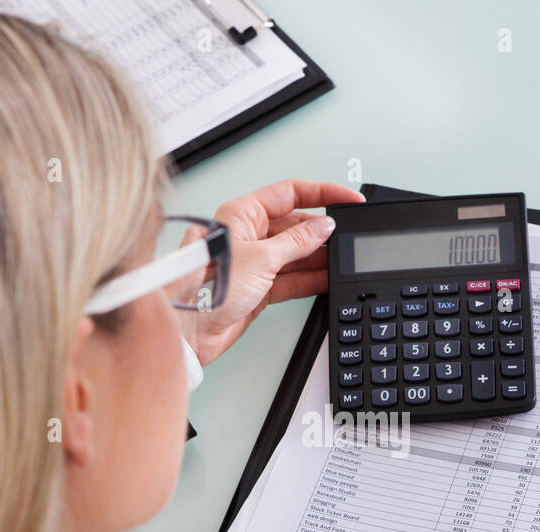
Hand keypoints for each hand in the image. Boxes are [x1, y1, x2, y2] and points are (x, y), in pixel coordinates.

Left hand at [171, 179, 363, 365]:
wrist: (193, 330)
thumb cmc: (209, 289)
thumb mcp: (261, 258)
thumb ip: (297, 242)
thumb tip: (322, 227)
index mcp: (243, 214)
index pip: (290, 193)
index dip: (321, 193)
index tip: (347, 199)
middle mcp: (249, 235)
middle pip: (295, 225)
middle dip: (321, 231)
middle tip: (343, 238)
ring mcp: (255, 262)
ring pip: (296, 253)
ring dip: (317, 257)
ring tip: (339, 260)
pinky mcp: (259, 287)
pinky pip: (292, 277)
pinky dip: (309, 279)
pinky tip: (326, 278)